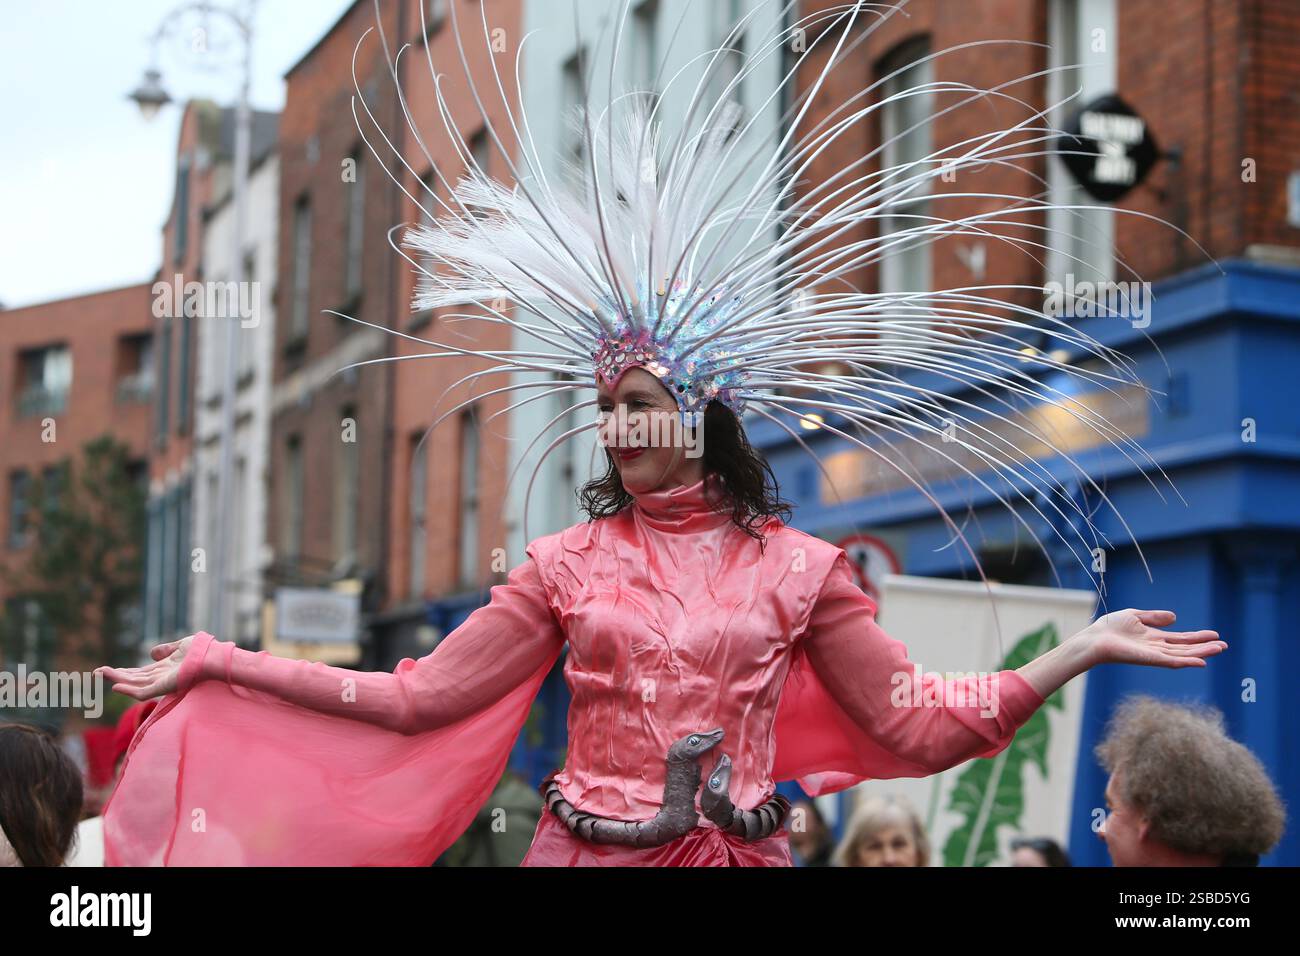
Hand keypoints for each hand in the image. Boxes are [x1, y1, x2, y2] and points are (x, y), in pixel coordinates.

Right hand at [96, 636, 193, 699]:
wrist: (212, 656)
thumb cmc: (201, 651)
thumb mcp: (180, 646)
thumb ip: (165, 649)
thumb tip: (151, 652)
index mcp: (164, 670)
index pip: (139, 674)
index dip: (123, 672)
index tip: (107, 669)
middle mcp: (160, 679)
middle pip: (133, 680)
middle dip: (114, 676)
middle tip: (96, 672)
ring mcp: (162, 684)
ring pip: (134, 685)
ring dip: (116, 680)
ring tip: (99, 673)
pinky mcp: (164, 687)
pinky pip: (143, 693)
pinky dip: (129, 690)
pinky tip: (116, 685)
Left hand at [1077, 608, 1225, 669]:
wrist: (1094, 639)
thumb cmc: (1109, 628)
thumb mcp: (1135, 616)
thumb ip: (1154, 617)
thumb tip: (1175, 617)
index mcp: (1154, 638)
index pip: (1181, 639)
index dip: (1198, 637)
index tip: (1215, 635)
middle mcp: (1157, 648)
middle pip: (1186, 648)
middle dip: (1204, 647)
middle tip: (1224, 645)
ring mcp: (1154, 655)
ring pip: (1182, 655)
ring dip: (1201, 653)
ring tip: (1218, 649)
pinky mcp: (1149, 659)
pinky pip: (1171, 662)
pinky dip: (1186, 661)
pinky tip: (1200, 661)